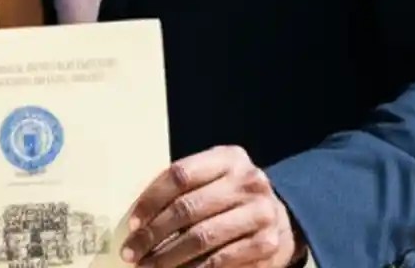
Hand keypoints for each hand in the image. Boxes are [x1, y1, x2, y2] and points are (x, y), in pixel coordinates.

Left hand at [120, 146, 301, 267]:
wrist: (283, 217)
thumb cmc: (233, 197)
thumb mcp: (215, 177)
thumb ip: (184, 187)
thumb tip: (137, 219)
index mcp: (229, 158)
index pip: (179, 175)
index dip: (150, 200)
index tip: (132, 223)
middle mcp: (248, 181)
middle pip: (188, 208)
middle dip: (152, 234)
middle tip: (131, 252)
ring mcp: (260, 213)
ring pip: (202, 238)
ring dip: (167, 257)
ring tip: (147, 267)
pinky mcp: (267, 244)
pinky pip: (221, 261)